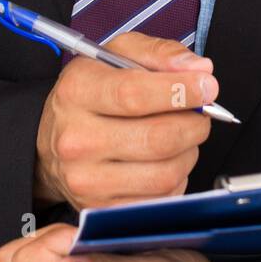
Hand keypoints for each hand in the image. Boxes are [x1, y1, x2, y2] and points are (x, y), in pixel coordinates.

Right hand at [34, 32, 217, 211]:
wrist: (52, 141)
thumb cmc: (91, 94)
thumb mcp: (117, 56)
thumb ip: (159, 53)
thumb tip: (199, 69)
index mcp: (77, 92)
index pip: (134, 94)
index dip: (180, 90)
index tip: (207, 86)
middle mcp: (75, 139)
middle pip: (157, 138)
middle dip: (194, 124)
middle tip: (201, 114)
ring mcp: (86, 179)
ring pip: (164, 173)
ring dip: (188, 153)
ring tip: (182, 137)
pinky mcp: (100, 208)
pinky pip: (159, 199)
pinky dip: (176, 179)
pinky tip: (166, 161)